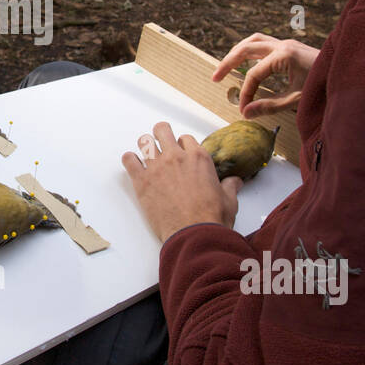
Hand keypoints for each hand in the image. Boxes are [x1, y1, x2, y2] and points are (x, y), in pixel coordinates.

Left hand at [122, 122, 241, 242]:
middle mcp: (176, 157)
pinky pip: (129, 160)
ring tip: (146, 154)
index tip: (181, 152)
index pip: (186, 138)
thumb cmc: (211, 218)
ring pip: (144, 141)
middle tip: (160, 143)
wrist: (193, 234)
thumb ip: (230, 187)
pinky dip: (130, 160)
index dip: (183, 144)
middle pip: (162, 130)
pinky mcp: (142, 181)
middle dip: (161, 134)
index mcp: (198, 158)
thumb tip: (235, 182)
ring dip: (145, 146)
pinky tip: (133, 165)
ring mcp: (157, 167)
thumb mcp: (228, 200)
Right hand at [212, 32, 318, 118]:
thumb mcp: (297, 99)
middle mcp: (283, 45)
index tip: (244, 109)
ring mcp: (287, 43)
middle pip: (246, 48)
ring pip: (254, 40)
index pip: (254, 74)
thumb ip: (270, 106)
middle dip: (228, 63)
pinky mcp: (290, 46)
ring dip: (237, 52)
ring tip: (226, 66)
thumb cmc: (325, 85)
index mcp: (284, 55)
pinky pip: (263, 43)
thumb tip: (245, 113)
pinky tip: (246, 62)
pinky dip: (251, 51)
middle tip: (215, 77)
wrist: (348, 72)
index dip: (246, 93)